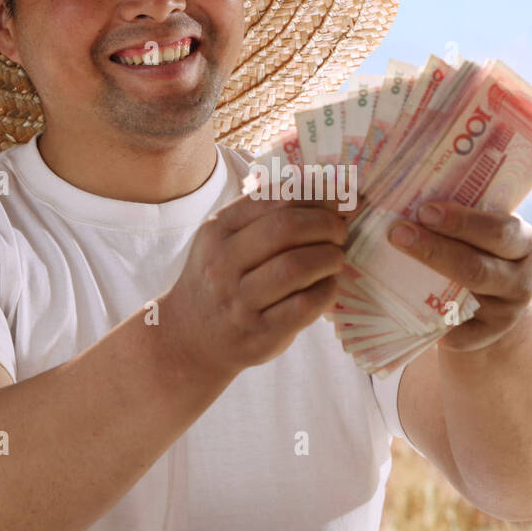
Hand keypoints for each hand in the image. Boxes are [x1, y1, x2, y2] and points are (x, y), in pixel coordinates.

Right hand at [161, 192, 349, 379]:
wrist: (192, 337)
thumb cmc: (222, 279)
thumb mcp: (227, 239)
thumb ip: (267, 214)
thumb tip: (331, 193)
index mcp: (218, 230)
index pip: (274, 198)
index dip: (315, 195)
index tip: (337, 201)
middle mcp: (223, 263)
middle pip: (285, 228)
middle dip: (326, 224)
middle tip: (339, 232)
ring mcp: (240, 301)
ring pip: (296, 267)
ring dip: (330, 258)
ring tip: (335, 259)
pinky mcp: (261, 333)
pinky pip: (305, 305)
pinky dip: (327, 290)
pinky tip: (327, 286)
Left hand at [387, 200, 531, 353]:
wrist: (491, 297)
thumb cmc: (476, 247)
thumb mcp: (479, 229)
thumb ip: (456, 212)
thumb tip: (397, 189)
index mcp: (524, 243)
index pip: (498, 231)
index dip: (461, 222)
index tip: (424, 210)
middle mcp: (521, 281)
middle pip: (476, 268)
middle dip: (434, 249)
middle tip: (398, 232)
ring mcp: (505, 314)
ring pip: (463, 299)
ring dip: (425, 280)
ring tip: (394, 262)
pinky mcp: (484, 337)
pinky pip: (454, 331)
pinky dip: (429, 320)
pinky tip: (403, 307)